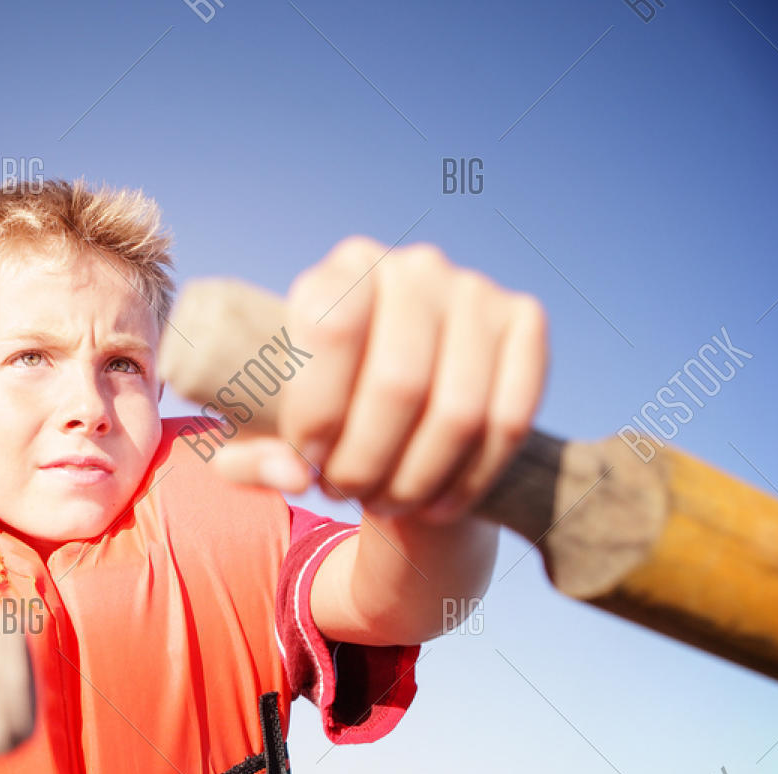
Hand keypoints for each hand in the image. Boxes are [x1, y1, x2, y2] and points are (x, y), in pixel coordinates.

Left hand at [214, 237, 547, 523]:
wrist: (400, 403)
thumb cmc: (319, 411)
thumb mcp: (265, 431)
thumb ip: (252, 456)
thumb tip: (293, 474)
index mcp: (341, 270)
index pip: (331, 328)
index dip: (318, 410)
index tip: (309, 456)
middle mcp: (413, 267)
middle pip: (399, 382)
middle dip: (366, 461)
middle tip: (345, 492)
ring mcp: (475, 290)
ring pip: (458, 411)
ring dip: (417, 479)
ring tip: (385, 501)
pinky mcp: (525, 323)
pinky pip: (510, 419)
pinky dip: (472, 478)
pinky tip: (438, 504)